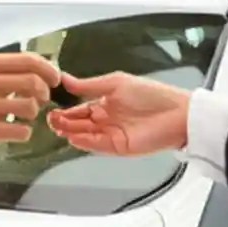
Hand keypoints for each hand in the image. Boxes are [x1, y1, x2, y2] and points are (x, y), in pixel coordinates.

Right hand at [0, 52, 61, 174]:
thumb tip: (39, 70)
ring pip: (30, 107)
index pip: (27, 60)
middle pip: (33, 82)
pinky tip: (15, 131)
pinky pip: (21, 131)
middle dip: (44, 93)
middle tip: (42, 100)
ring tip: (24, 116)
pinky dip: (24, 132)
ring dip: (34, 114)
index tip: (55, 79)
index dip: (48, 69)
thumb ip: (2, 73)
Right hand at [46, 72, 190, 155]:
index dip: (66, 109)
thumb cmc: (152, 94)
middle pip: (80, 123)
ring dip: (71, 132)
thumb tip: (66, 79)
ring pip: (85, 134)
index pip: (80, 108)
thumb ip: (89, 85)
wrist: (177, 114)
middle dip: (64, 122)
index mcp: (107, 102)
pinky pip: (96, 145)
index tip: (52, 108)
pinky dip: (84, 142)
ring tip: (57, 127)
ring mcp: (112, 134)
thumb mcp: (116, 83)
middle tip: (50, 119)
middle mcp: (107, 119)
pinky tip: (73, 137)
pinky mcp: (118, 147)